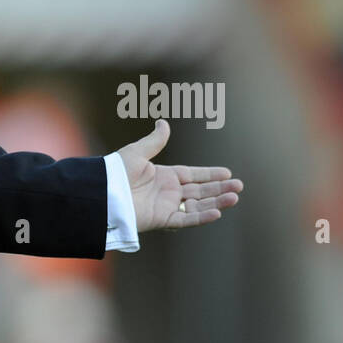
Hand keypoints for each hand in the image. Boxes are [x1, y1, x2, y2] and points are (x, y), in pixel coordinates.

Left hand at [117, 119, 242, 232]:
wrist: (102, 194)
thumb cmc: (115, 172)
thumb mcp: (137, 153)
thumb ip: (154, 141)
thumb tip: (164, 123)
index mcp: (163, 176)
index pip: (192, 175)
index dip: (210, 174)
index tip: (228, 173)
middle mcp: (167, 192)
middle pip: (199, 191)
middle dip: (219, 189)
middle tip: (239, 186)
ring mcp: (165, 206)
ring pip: (196, 206)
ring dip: (216, 202)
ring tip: (234, 198)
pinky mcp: (161, 220)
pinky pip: (185, 219)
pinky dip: (201, 217)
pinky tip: (217, 212)